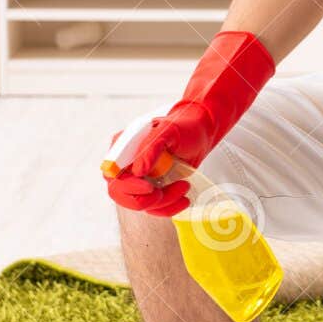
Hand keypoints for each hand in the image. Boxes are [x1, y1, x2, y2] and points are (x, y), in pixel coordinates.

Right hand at [104, 30, 274, 216]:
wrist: (207, 117)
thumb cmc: (191, 120)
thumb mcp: (173, 131)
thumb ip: (154, 147)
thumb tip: (139, 169)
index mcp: (125, 145)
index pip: (114, 180)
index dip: (131, 191)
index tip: (154, 188)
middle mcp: (128, 159)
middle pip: (123, 195)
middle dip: (147, 201)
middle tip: (171, 193)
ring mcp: (141, 169)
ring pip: (139, 201)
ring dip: (159, 205)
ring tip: (182, 193)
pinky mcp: (156, 177)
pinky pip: (154, 200)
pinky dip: (167, 204)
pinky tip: (182, 194)